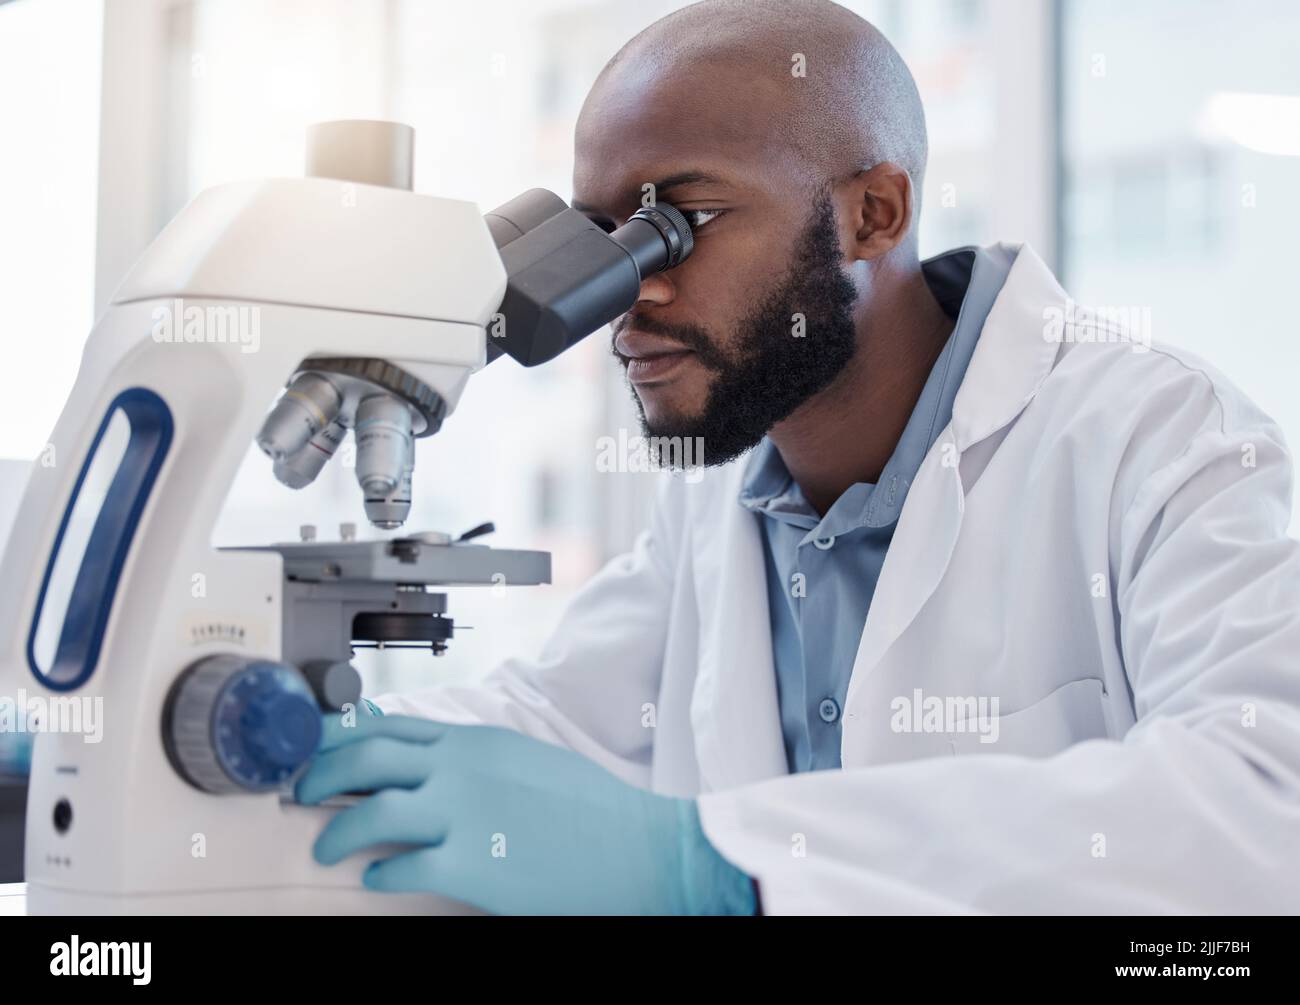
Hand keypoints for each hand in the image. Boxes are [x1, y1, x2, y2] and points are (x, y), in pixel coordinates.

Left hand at [295, 713, 756, 914]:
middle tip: (302, 793)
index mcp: (478, 741)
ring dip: (336, 830)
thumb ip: (476, 763)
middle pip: (365, 757)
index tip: (315, 751)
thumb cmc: (592, 811)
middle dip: (320, 774)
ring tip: (324, 847)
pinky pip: (401, 869)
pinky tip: (374, 882)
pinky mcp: (475, 866)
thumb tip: (429, 775)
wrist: (642, 846)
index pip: (389, 725)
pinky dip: (378, 876)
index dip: (339, 737)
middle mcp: (463, 769)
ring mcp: (466, 815)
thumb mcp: (527, 763)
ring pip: (371, 811)